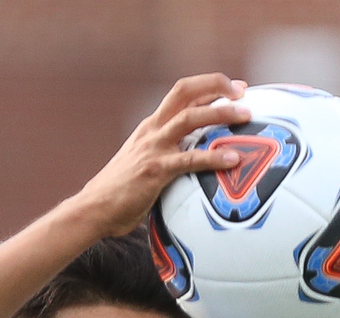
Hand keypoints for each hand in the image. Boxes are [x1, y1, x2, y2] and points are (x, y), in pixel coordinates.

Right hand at [75, 74, 250, 237]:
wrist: (93, 210)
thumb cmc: (118, 198)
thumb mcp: (143, 169)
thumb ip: (165, 162)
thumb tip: (191, 174)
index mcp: (150, 127)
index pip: (182, 95)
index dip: (208, 87)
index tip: (233, 89)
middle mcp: (152, 130)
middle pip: (186, 91)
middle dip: (216, 85)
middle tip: (243, 90)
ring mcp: (153, 148)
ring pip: (191, 117)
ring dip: (221, 113)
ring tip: (246, 116)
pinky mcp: (155, 170)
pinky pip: (190, 158)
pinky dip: (214, 157)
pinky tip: (233, 160)